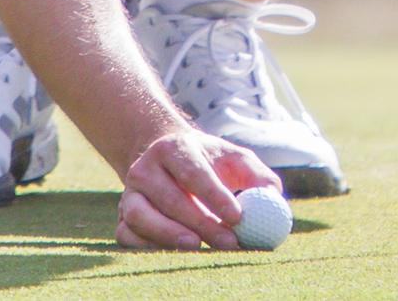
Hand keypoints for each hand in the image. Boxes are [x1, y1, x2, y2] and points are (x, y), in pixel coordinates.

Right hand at [115, 130, 281, 250]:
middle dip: (201, 222)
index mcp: (175, 148)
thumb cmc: (207, 162)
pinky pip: (126, 233)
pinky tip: (171, 250)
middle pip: (170, 197)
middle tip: (228, 242)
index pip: (194, 171)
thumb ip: (257, 176)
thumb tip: (274, 196)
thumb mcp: (233, 158)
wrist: (165, 158)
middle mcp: (146, 167)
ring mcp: (129, 191)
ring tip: (197, 247)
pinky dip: (144, 245)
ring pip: (141, 215)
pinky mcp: (122, 214)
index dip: (215, 195)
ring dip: (168, 234)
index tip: (238, 216)